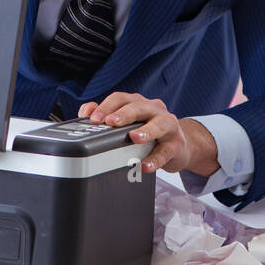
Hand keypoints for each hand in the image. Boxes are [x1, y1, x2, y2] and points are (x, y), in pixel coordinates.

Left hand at [79, 92, 219, 176]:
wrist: (178, 145)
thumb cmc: (149, 132)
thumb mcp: (129, 122)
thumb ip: (107, 115)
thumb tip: (86, 111)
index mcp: (139, 103)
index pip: (121, 98)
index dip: (106, 106)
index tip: (93, 118)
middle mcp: (154, 109)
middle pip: (139, 106)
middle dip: (124, 114)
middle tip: (110, 122)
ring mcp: (168, 125)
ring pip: (158, 124)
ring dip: (146, 130)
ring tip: (134, 138)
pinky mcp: (176, 144)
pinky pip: (166, 151)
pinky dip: (155, 159)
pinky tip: (145, 165)